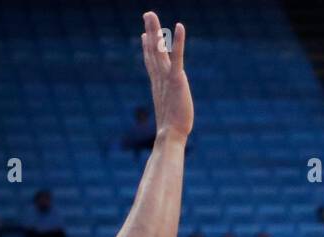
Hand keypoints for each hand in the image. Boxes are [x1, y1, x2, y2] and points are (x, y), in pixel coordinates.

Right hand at [142, 12, 192, 140]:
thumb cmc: (171, 132)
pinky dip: (177, 41)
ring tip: (151, 14)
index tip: (144, 35)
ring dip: (155, 31)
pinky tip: (179, 26)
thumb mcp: (168, 116)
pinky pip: (177, 56)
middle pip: (152, 51)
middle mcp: (160, 79)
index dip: (147, 48)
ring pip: (159, 50)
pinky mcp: (177, 80)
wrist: (171, 136)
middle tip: (146, 15)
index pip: (151, 63)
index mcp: (158, 86)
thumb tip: (164, 122)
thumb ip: (166, 113)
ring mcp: (167, 78)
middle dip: (149, 32)